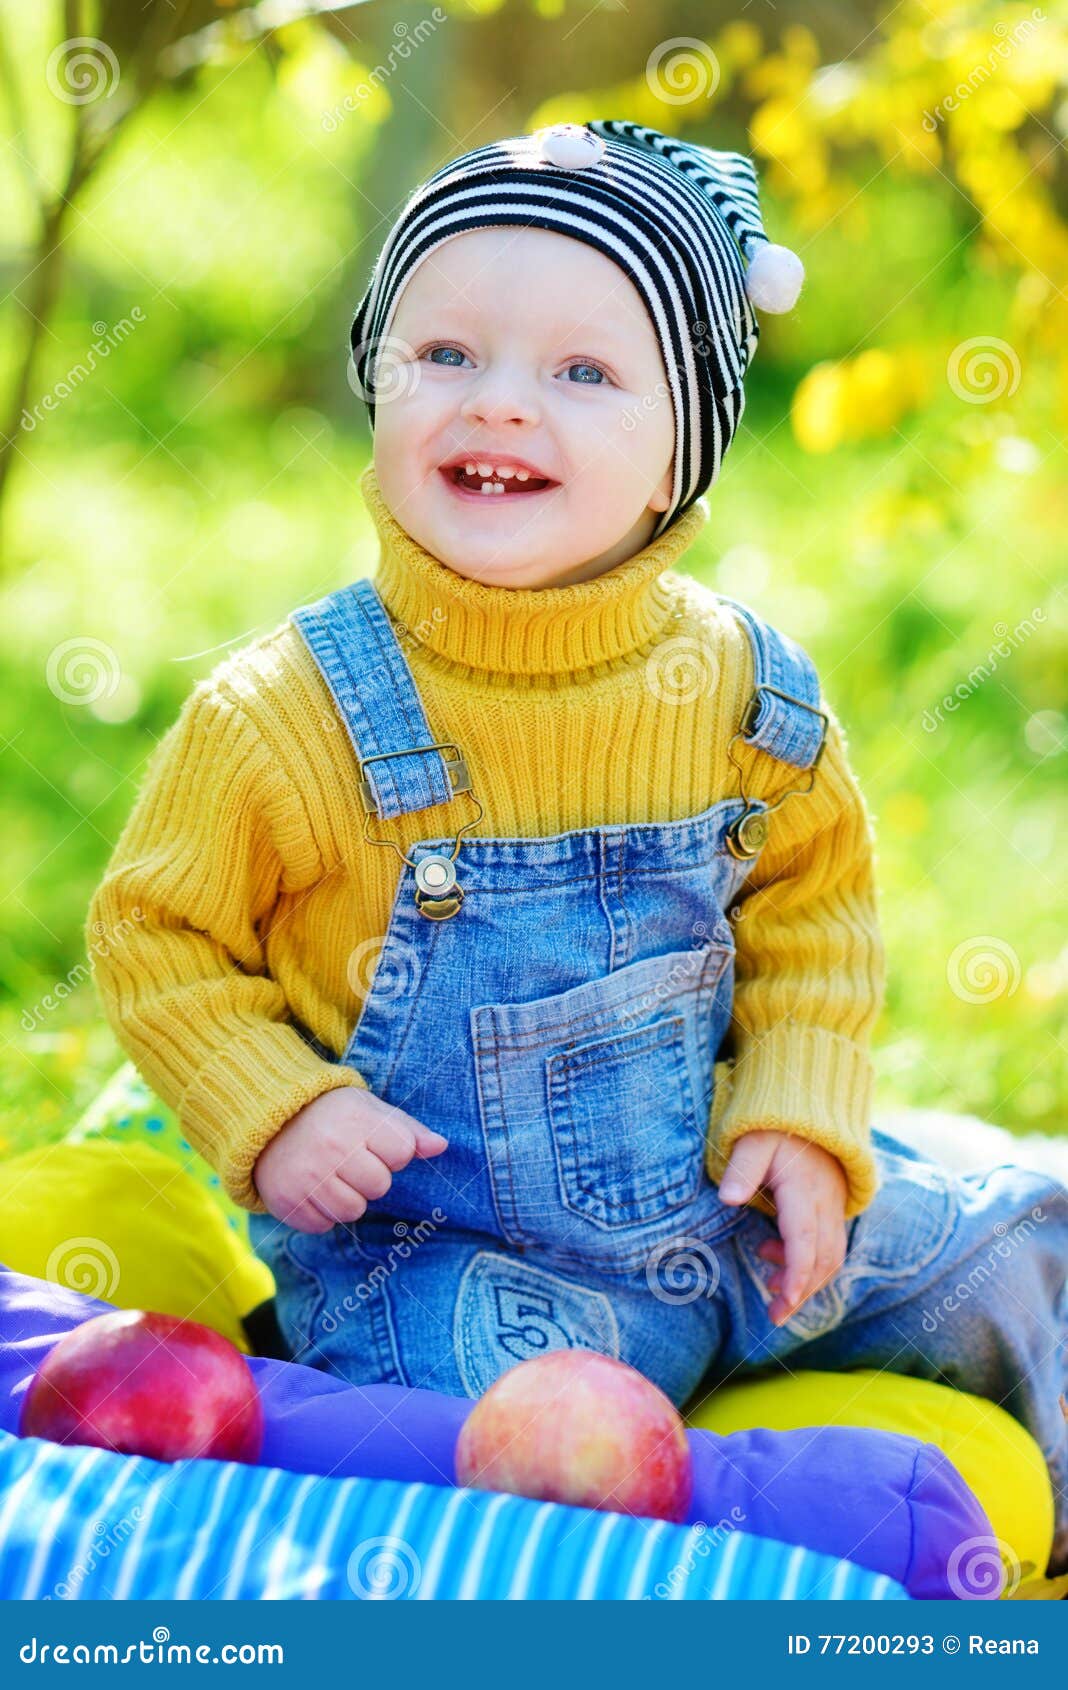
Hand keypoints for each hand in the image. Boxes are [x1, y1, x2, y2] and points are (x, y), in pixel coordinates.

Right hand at [253, 1087, 448, 1233]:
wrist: (269, 1124)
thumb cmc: (333, 1117)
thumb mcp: (370, 1110)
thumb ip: (409, 1130)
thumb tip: (442, 1146)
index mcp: (356, 1119)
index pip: (402, 1151)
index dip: (393, 1152)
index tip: (373, 1143)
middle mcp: (331, 1148)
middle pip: (379, 1186)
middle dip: (370, 1178)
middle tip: (350, 1162)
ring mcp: (307, 1176)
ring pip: (353, 1210)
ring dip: (347, 1198)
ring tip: (332, 1176)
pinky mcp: (287, 1201)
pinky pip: (323, 1225)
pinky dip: (322, 1213)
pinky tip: (313, 1190)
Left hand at [718, 1130, 847, 1324]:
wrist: (809, 1111)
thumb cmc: (774, 1128)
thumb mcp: (753, 1141)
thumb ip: (742, 1169)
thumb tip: (728, 1199)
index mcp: (804, 1187)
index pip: (804, 1237)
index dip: (796, 1271)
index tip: (784, 1299)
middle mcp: (825, 1202)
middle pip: (823, 1257)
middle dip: (801, 1291)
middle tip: (773, 1316)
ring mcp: (833, 1207)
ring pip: (830, 1256)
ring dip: (806, 1281)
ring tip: (771, 1290)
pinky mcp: (832, 1211)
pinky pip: (829, 1247)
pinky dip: (809, 1264)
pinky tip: (776, 1258)